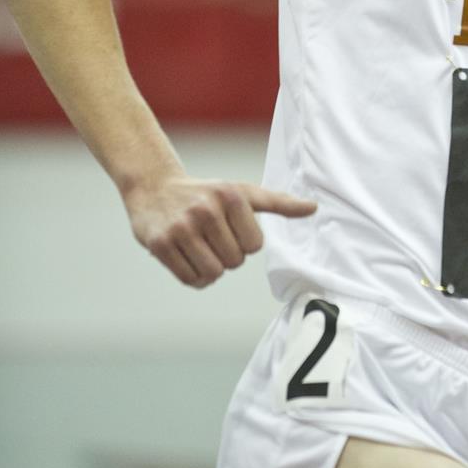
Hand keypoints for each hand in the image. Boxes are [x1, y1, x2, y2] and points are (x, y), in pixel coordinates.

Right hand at [125, 174, 316, 287]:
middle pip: (234, 262)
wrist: (154, 188)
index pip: (254, 246)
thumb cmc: (206, 194)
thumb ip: (278, 202)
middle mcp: (205, 210)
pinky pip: (190, 279)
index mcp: (230, 196)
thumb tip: (313, 208)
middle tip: (211, 239)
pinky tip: (187, 258)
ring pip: (213, 274)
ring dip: (211, 270)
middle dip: (227, 256)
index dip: (244, 243)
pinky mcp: (159, 244)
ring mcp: (181, 228)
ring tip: (200, 250)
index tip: (229, 229)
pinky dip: (194, 277)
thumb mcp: (242, 192)